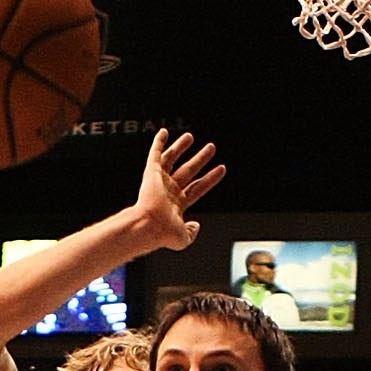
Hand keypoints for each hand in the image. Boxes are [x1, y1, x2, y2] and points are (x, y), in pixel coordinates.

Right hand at [129, 127, 225, 252]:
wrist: (149, 225)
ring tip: (191, 137)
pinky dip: (158, 142)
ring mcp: (159, 181)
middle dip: (200, 159)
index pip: (198, 188)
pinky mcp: (151, 173)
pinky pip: (155, 154)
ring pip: (172, 159)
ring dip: (181, 147)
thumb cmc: (163, 233)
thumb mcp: (184, 238)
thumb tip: (196, 225)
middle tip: (210, 148)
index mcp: (177, 205)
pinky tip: (164, 132)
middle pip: (189, 170)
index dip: (210, 179)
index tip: (221, 169)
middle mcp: (168, 191)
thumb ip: (192, 232)